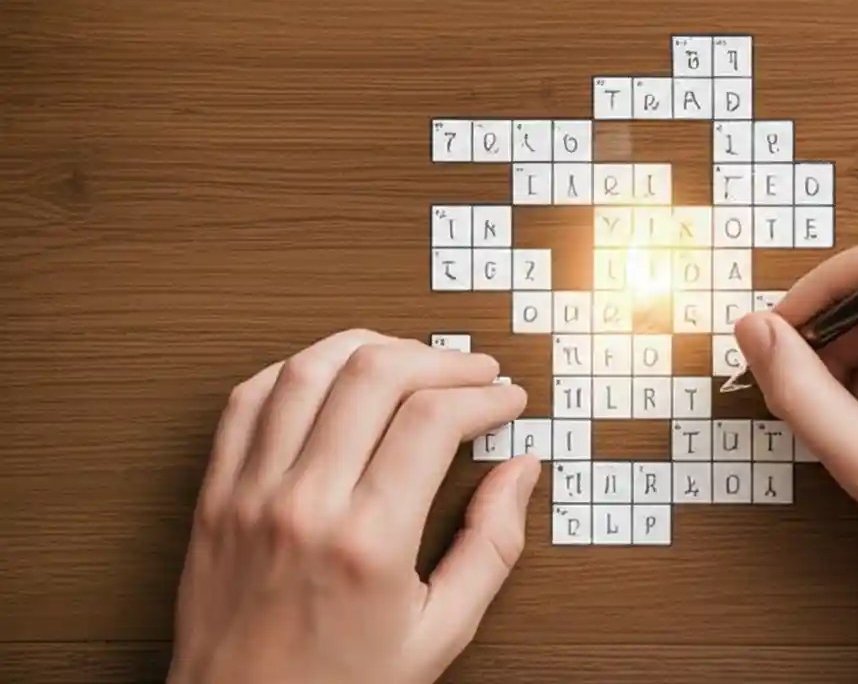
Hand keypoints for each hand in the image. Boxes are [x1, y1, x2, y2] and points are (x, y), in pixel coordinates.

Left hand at [169, 329, 537, 683]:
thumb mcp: (440, 632)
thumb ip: (491, 547)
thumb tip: (520, 473)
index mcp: (367, 543)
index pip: (433, 419)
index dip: (484, 395)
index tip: (506, 401)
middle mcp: (304, 504)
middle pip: (376, 375)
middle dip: (441, 360)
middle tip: (473, 373)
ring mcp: (251, 492)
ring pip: (309, 369)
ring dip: (370, 347)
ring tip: (410, 360)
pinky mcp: (216, 493)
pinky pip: (247, 399)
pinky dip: (296, 369)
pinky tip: (332, 378)